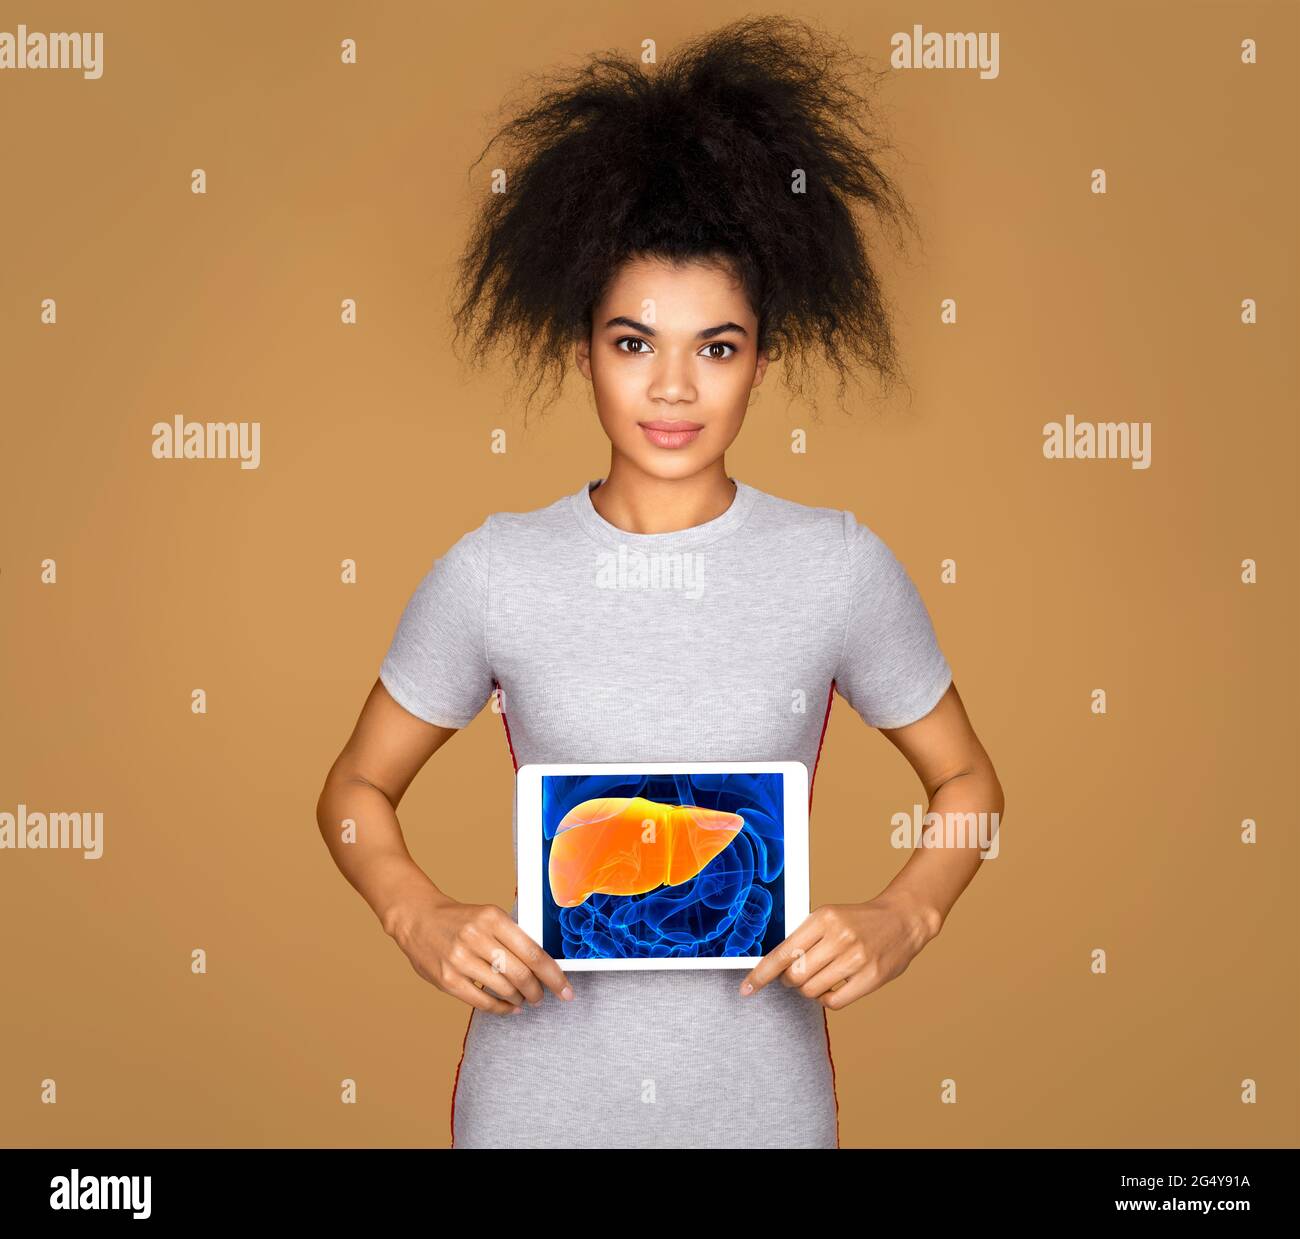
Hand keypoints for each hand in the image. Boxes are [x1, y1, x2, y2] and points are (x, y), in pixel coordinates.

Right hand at [387, 894, 573, 1014]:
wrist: (417, 918)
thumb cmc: (459, 919)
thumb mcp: (488, 916)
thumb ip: (512, 937)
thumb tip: (543, 965)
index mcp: (492, 917)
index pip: (533, 952)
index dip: (553, 975)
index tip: (566, 989)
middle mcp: (476, 937)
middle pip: (521, 974)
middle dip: (538, 991)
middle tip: (541, 995)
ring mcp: (460, 959)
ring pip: (504, 989)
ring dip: (520, 999)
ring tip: (523, 999)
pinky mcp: (447, 979)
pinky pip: (483, 1001)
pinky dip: (501, 1008)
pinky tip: (509, 1007)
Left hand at [739, 895, 938, 1009]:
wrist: (902, 920)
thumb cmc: (859, 921)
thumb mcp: (829, 917)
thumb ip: (805, 938)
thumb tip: (775, 966)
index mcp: (823, 918)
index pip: (783, 952)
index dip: (761, 974)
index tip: (746, 988)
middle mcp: (839, 936)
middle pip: (795, 976)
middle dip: (789, 981)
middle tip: (796, 975)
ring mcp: (856, 958)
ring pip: (812, 990)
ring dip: (809, 990)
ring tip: (820, 978)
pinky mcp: (872, 977)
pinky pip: (834, 1001)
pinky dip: (827, 999)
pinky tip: (834, 987)